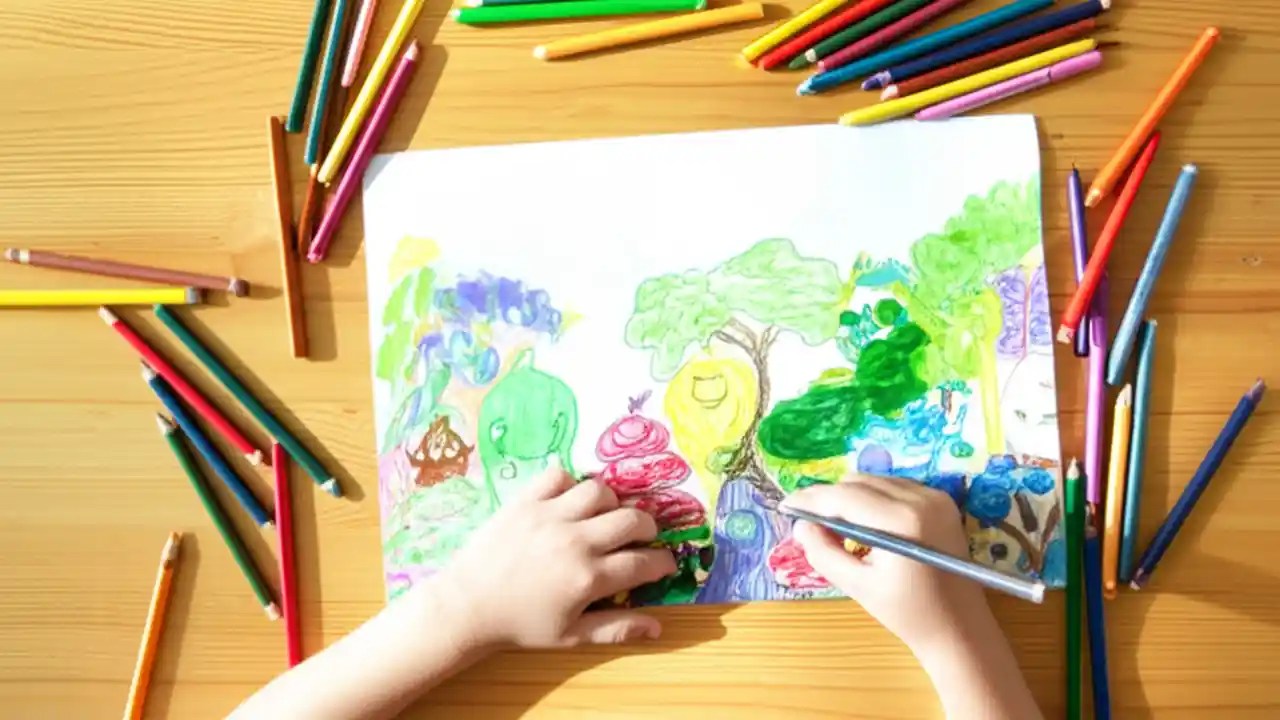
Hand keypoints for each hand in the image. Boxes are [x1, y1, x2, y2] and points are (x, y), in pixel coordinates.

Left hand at [438, 462, 676, 648]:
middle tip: (641, 537)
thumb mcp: (571, 636)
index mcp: (589, 578)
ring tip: (605, 516)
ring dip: (611, 503)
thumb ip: (617, 628)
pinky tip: (569, 501)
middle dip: (647, 528)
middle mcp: (575, 541)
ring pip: (600, 490)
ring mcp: (550, 515)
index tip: (665, 564)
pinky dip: (570, 484)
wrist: (468, 605)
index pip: (643, 562)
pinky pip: (560, 476)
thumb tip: (658, 628)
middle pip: (632, 519)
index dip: (662, 562)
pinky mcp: (526, 500)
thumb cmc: (521, 624)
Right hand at [783, 474, 990, 655]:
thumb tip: (801, 525)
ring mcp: (936, 497)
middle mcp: (922, 499)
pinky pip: (895, 486)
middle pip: (858, 483)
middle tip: (806, 519)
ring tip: (832, 522)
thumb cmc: (908, 614)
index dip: (811, 499)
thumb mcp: (858, 586)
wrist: (960, 628)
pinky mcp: (943, 502)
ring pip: (876, 481)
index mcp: (902, 522)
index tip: (785, 506)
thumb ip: (824, 553)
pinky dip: (873, 497)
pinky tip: (863, 521)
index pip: (844, 497)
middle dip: (828, 498)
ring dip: (850, 496)